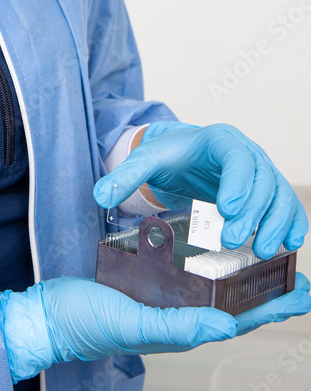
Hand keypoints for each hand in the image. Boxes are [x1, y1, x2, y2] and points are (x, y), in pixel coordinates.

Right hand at [0, 273, 310, 383]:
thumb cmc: (87, 322)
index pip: (238, 319)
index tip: (302, 292)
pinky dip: (206, 263)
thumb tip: (226, 324)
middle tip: (297, 273)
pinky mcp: (146, 283)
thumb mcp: (134, 323)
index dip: (271, 307)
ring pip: (213, 288)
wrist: (50, 314)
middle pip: (233, 303)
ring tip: (264, 256)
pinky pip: (185, 274)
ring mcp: (162, 300)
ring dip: (241, 275)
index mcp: (181, 329)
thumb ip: (178, 325)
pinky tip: (212, 249)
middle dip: (266, 291)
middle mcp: (178, 315)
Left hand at [93, 122, 308, 259]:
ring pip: (280, 192)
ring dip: (276, 221)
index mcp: (219, 140)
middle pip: (262, 179)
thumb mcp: (146, 162)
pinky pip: (287, 204)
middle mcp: (247, 152)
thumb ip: (124, 176)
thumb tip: (99, 195)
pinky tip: (289, 245)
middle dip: (253, 211)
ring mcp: (261, 171)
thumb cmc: (169, 156)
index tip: (227, 211)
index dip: (237, 183)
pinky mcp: (268, 190)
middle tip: (234, 240)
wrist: (185, 156)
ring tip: (265, 250)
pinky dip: (292, 222)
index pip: (236, 157)